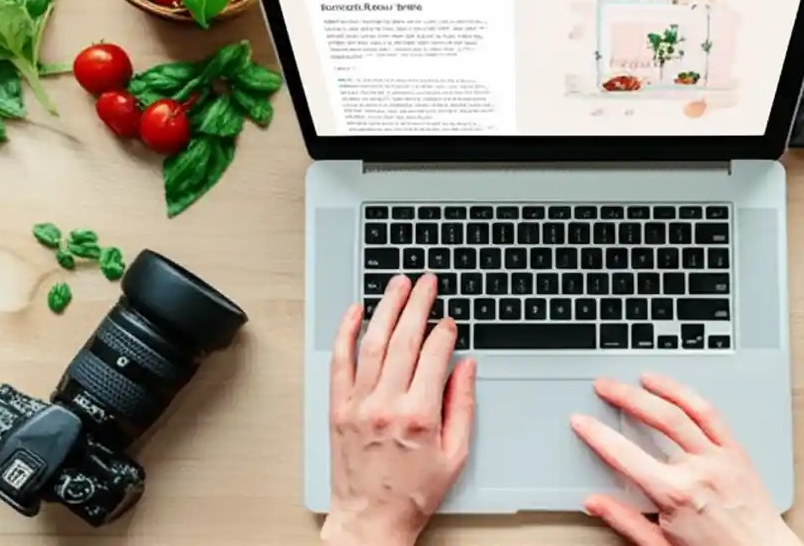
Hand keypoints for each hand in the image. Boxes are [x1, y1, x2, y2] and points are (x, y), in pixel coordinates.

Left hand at [321, 274, 476, 545]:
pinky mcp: (338, 408)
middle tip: (427, 282)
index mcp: (419, 416)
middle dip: (418, 304)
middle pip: (404, 339)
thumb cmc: (413, 494)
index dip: (445, 331)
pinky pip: (340, 361)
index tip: (450, 320)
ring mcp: (358, 404)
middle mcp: (387, 405)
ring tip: (398, 285)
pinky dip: (347, 332)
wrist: (370, 521)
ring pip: (373, 342)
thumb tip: (465, 367)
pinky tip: (355, 312)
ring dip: (387, 308)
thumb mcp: (455, 455)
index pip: (435, 355)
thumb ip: (462, 405)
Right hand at [571, 374, 801, 545]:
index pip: (625, 455)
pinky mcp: (737, 452)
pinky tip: (676, 390)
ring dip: (661, 387)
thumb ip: (624, 520)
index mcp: (675, 494)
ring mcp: (721, 457)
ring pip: (688, 409)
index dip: (597, 434)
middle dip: (626, 396)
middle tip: (605, 386)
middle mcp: (699, 470)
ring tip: (639, 378)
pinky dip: (692, 396)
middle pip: (658, 418)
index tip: (582, 421)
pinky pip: (713, 415)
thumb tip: (595, 502)